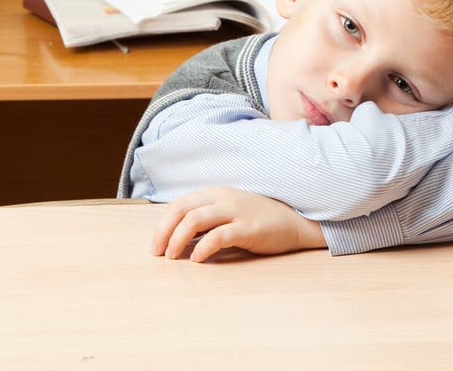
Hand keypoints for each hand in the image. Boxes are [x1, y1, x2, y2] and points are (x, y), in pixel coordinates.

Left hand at [151, 187, 325, 262]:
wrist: (296, 222)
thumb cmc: (260, 220)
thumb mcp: (231, 211)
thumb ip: (209, 219)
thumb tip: (179, 238)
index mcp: (216, 193)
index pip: (180, 203)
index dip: (163, 223)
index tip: (155, 244)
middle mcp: (223, 197)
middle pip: (182, 209)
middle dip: (164, 231)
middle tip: (158, 253)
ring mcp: (236, 210)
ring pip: (195, 220)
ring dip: (178, 239)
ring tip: (173, 257)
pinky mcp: (248, 227)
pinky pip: (218, 235)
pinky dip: (202, 248)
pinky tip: (197, 259)